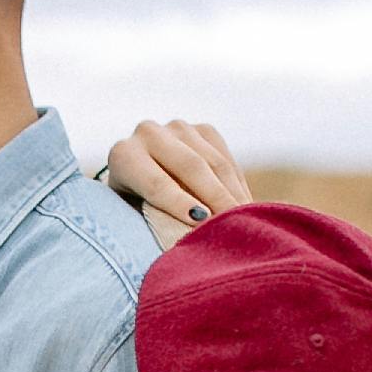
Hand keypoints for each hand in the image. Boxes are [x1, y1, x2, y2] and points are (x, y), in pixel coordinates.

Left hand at [103, 116, 253, 246]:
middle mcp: (148, 134)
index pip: (155, 182)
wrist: (138, 181)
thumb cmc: (132, 213)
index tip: (201, 223)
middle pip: (191, 167)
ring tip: (247, 220)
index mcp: (123, 156)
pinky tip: (245, 208)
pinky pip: (227, 159)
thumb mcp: (132, 219)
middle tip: (235, 226)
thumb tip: (187, 243)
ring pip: (215, 162)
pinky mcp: (204, 130)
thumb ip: (152, 224)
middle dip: (216, 199)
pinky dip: (238, 186)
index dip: (179, 203)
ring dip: (233, 194)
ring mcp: (178, 128)